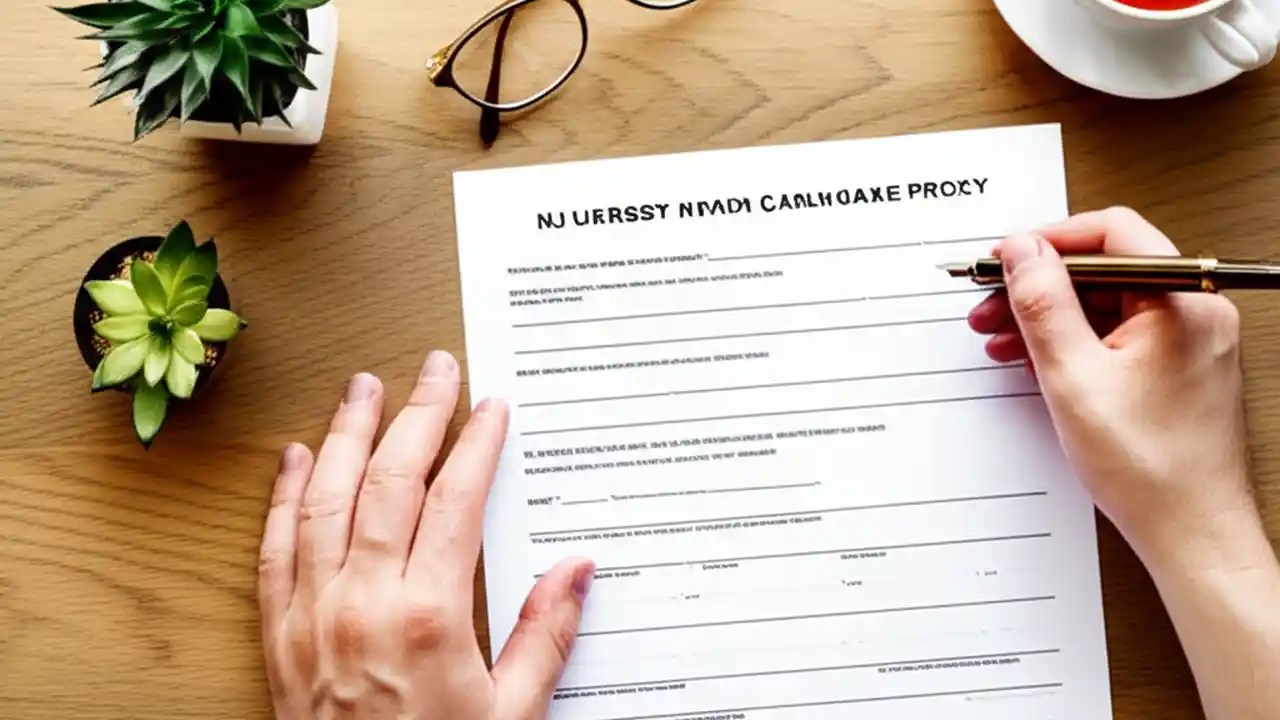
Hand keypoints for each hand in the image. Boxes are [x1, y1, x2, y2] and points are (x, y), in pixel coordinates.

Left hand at [258, 350, 594, 719]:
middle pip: (390, 480)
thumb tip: (579, 569)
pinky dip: (283, 495)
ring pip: (325, 497)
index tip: (491, 408)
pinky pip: (274, 546)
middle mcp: (364, 600)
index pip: (455, 498)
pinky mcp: (278, 634)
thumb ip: (548, 635)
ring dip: (346, 434)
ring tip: (364, 388)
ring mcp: (313, 612)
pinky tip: (295, 457)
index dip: (476, 443)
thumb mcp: (514, 714)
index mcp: (430, 614)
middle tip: (435, 369)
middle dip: (418, 414)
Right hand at [967, 208, 1263, 571]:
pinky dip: (1073, 340)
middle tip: (991, 301)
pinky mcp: (1176, 366)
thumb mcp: (1073, 376)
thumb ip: (1044, 304)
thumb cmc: (1151, 469)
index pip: (1110, 233)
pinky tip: (1036, 358)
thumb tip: (1023, 251)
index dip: (1048, 241)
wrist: (1190, 532)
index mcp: (1182, 302)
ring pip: (1106, 303)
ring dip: (1049, 314)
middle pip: (1104, 268)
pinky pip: (1117, 334)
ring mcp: (1188, 340)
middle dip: (1040, 284)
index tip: (1006, 259)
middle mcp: (1195, 312)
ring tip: (1001, 335)